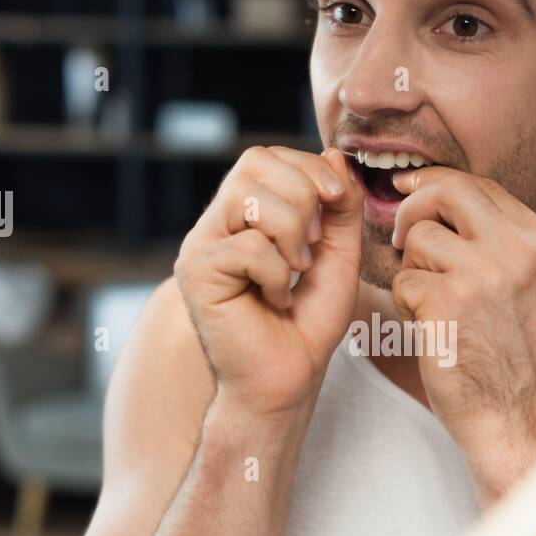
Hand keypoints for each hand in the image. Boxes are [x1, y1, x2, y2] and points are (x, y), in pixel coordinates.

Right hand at [175, 145, 362, 418]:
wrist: (286, 381)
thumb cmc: (307, 323)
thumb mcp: (337, 255)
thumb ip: (339, 207)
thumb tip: (332, 154)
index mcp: (243, 215)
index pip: (266, 156)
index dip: (307, 167)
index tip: (336, 199)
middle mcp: (215, 224)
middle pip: (254, 162)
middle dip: (302, 196)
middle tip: (312, 248)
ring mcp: (200, 246)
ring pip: (251, 197)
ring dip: (291, 234)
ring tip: (296, 272)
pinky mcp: (196, 273)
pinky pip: (248, 246)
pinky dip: (278, 274)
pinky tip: (275, 301)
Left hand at [390, 166, 535, 504]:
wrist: (515, 415)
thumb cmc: (512, 354)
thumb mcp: (529, 285)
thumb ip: (500, 241)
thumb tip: (440, 195)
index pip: (481, 186)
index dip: (437, 183)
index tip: (408, 189)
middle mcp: (520, 252)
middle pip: (449, 192)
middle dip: (414, 207)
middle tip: (402, 235)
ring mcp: (486, 275)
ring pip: (420, 239)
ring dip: (413, 271)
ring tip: (432, 305)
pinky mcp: (450, 303)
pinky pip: (405, 280)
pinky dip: (407, 304)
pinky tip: (431, 329)